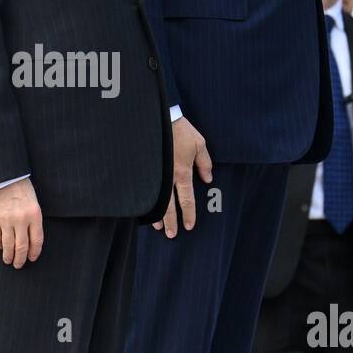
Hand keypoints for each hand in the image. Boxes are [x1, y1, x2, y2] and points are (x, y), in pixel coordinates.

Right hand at [0, 177, 42, 267]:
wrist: (3, 175)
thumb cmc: (20, 187)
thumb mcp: (33, 202)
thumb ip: (33, 220)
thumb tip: (30, 240)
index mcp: (34, 215)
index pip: (36, 240)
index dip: (34, 252)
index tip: (32, 258)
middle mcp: (20, 219)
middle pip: (21, 247)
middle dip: (20, 259)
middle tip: (19, 265)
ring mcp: (5, 220)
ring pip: (7, 245)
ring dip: (8, 256)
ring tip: (8, 261)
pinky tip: (0, 247)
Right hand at [154, 117, 212, 237]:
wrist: (159, 117)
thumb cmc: (181, 130)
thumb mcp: (199, 144)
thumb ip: (204, 163)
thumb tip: (207, 178)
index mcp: (182, 172)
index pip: (186, 199)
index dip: (189, 214)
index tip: (189, 226)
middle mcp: (168, 176)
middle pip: (169, 205)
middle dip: (171, 221)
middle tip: (171, 234)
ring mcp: (155, 174)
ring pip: (156, 199)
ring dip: (157, 214)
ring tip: (158, 226)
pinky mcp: (146, 169)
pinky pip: (146, 188)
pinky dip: (145, 200)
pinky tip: (144, 208)